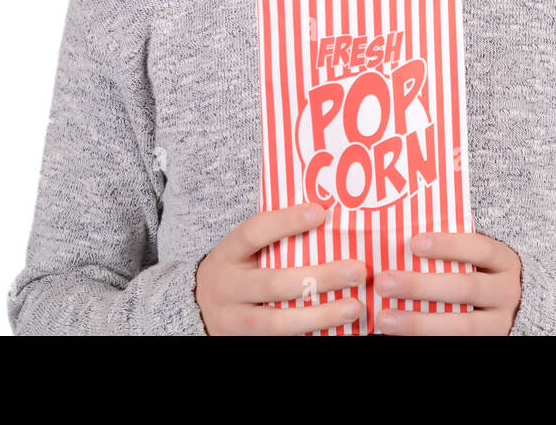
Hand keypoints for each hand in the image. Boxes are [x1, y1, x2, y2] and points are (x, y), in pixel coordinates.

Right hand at [194, 201, 366, 334]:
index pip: (254, 232)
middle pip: (275, 283)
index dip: (286, 221)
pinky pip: (281, 340)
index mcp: (227, 254)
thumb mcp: (243, 251)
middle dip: (320, 277)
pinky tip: (339, 329)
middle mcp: (227, 288)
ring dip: (321, 315)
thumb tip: (327, 215)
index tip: (320, 212)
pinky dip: (312, 335)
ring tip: (354, 307)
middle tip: (357, 270)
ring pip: (278, 322)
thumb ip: (274, 238)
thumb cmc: (237, 269)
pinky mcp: (246, 342)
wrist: (198, 308)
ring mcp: (234, 321)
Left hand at [373, 231, 521, 334]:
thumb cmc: (475, 272)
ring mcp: (498, 323)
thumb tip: (398, 239)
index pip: (479, 248)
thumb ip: (445, 251)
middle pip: (465, 289)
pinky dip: (426, 339)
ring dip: (418, 322)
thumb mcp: (472, 258)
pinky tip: (399, 336)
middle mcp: (506, 292)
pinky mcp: (487, 342)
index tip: (414, 243)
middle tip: (385, 282)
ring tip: (385, 319)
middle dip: (421, 286)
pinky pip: (457, 343)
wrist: (502, 308)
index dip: (448, 245)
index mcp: (503, 261)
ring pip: (461, 326)